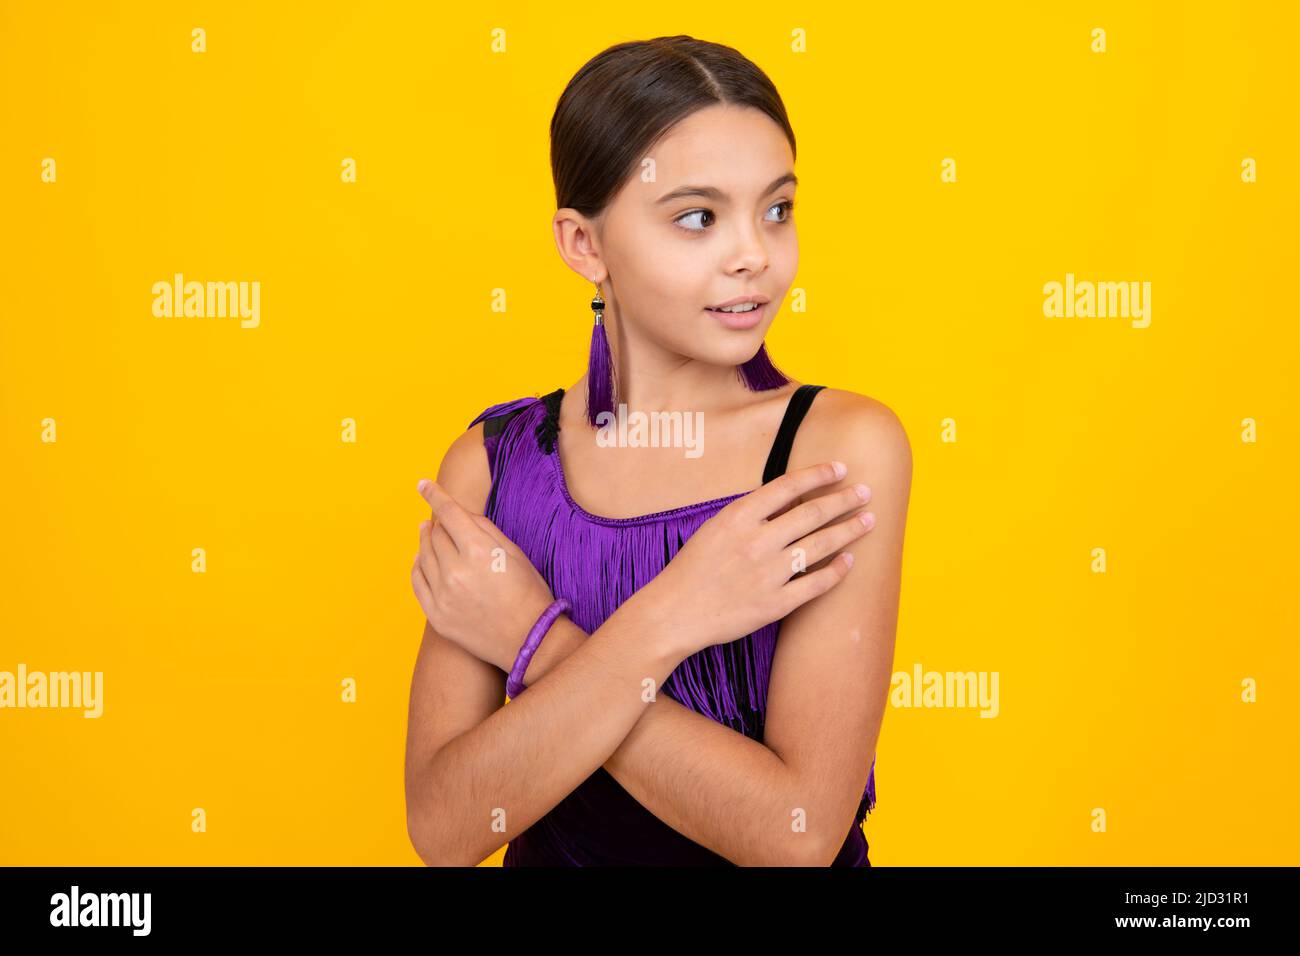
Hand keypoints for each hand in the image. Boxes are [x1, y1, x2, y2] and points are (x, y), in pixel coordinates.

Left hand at [410, 478, 556, 671]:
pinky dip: (417, 566)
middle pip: (435, 534)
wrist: (530, 640)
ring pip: (423, 555)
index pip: (449, 513)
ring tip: (428, 534)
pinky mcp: (437, 616)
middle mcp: (456, 571)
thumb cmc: (528, 593)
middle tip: (439, 520)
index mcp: (479, 551)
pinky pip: (417, 582)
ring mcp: (443, 595)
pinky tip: (421, 559)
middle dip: (437, 523)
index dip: (434, 495)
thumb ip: (484, 529)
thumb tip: (459, 514)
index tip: (423, 484)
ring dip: (425, 541)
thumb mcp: (514, 553)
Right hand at [632, 461, 874, 659]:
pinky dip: (837, 571)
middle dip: (844, 500)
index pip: (788, 487)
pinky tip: (850, 560)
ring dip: (849, 530)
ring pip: (820, 546)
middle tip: (867, 493)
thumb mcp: (715, 528)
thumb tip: (790, 498)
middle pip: (812, 513)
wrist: (674, 613)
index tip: (841, 469)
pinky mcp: (774, 604)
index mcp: (738, 517)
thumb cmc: (692, 568)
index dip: (818, 475)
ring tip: (869, 521)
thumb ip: (750, 514)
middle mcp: (756, 541)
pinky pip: (815, 584)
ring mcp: (767, 574)